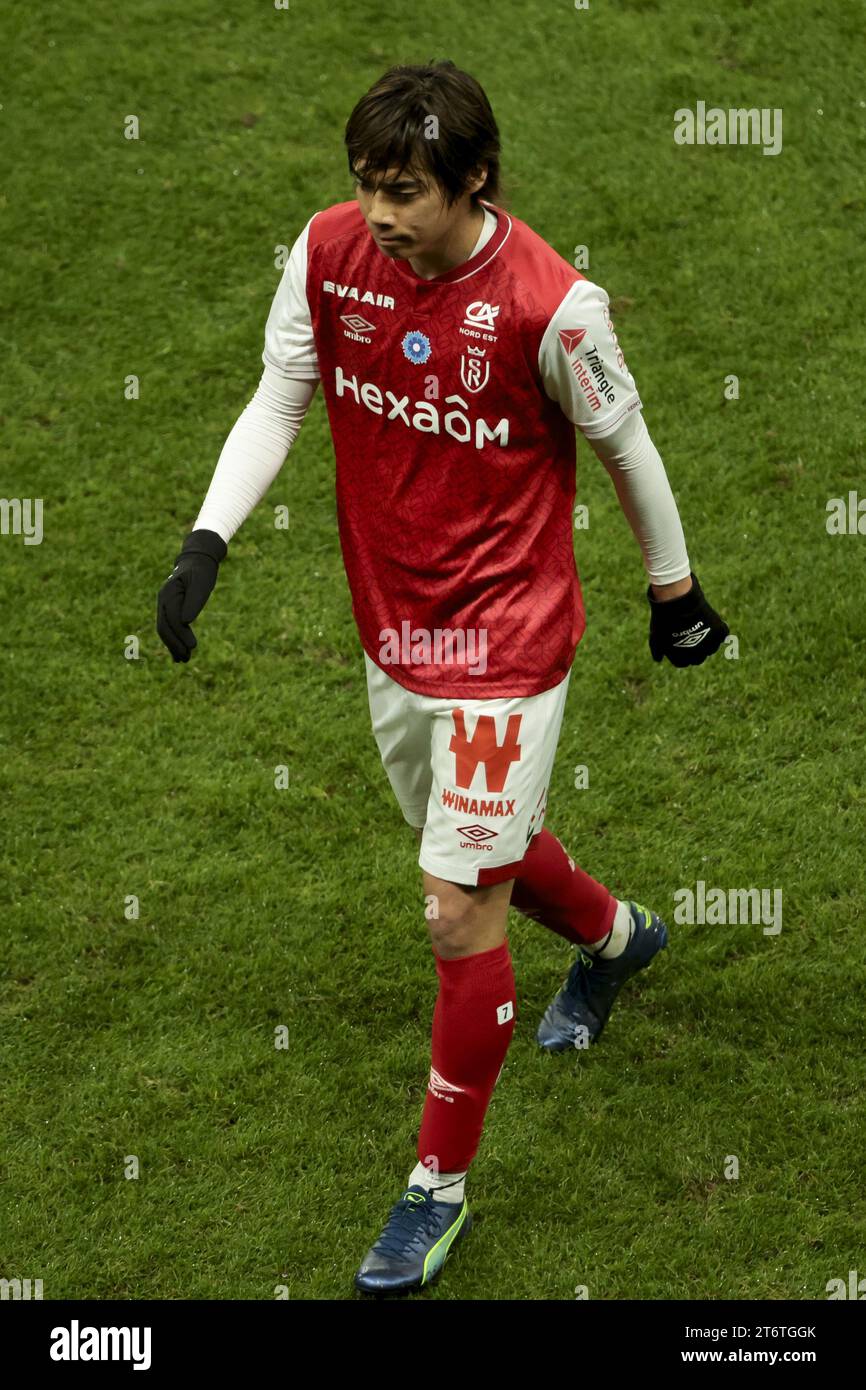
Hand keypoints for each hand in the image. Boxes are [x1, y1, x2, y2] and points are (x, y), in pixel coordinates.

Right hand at [157, 529, 226, 661]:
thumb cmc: (202, 572)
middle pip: (164, 627)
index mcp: (169, 594)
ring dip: (173, 646)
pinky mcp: (170, 610)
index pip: (173, 619)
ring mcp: (164, 605)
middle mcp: (163, 600)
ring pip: (164, 630)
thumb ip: (194, 601)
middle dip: (174, 645)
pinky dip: (173, 641)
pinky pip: (168, 628)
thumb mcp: (202, 584)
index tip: (192, 647)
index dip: (181, 634)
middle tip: (186, 659)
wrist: (197, 561)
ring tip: (183, 660)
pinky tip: (179, 653)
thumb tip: (186, 621)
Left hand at [647, 570, 728, 666]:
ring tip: (699, 628)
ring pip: (711, 648)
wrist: (677, 602)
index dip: (681, 652)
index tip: (679, 642)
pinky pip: (722, 636)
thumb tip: (659, 659)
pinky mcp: (719, 632)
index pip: (683, 663)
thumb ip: (657, 651)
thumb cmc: (664, 619)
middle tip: (691, 635)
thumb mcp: (655, 637)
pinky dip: (718, 631)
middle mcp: (697, 655)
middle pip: (698, 659)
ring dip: (707, 642)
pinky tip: (711, 623)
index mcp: (681, 659)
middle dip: (694, 650)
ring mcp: (710, 644)